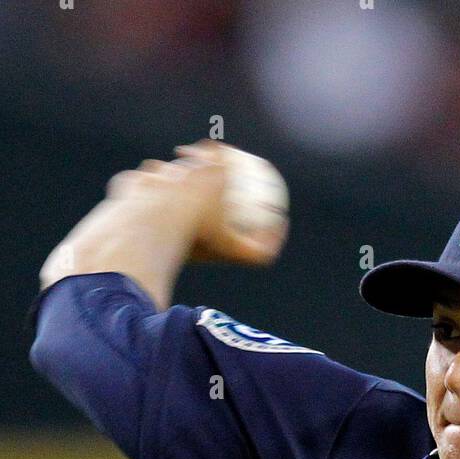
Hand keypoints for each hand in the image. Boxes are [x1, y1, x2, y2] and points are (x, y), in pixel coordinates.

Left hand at [106, 140, 286, 267]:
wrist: (150, 232)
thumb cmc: (196, 238)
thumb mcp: (235, 251)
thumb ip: (261, 251)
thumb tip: (278, 236)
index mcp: (204, 171)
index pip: (217, 152)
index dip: (220, 155)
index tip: (222, 164)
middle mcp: (176, 166)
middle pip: (187, 158)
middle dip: (191, 164)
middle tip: (194, 184)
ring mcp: (150, 174)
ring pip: (158, 172)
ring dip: (162, 181)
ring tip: (164, 196)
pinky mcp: (128, 185)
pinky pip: (135, 187)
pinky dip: (140, 198)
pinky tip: (140, 207)